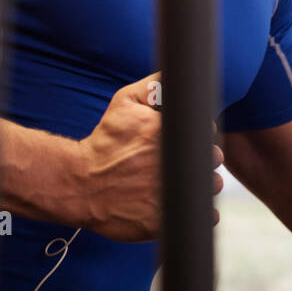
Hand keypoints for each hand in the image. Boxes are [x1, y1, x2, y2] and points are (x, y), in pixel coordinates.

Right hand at [70, 72, 223, 240]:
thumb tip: (176, 71)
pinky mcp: (165, 218)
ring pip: (210, 187)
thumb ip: (152, 85)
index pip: (206, 131)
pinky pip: (204, 216)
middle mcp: (170, 162)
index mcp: (164, 132)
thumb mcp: (123, 103)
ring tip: (185, 181)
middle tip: (187, 161)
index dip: (202, 134)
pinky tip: (187, 201)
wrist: (79, 183)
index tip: (192, 139)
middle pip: (212, 159)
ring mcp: (168, 192)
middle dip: (205, 158)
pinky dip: (203, 212)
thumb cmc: (104, 144)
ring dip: (205, 184)